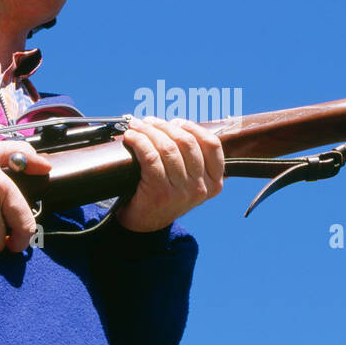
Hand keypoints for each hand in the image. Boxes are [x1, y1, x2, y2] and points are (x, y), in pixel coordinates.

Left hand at [115, 116, 224, 232]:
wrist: (145, 223)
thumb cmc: (166, 195)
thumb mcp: (189, 181)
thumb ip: (193, 159)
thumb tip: (177, 124)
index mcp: (214, 182)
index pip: (212, 145)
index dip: (193, 128)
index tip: (176, 122)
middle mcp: (201, 188)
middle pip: (186, 143)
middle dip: (165, 127)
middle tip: (149, 122)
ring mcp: (182, 191)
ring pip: (167, 148)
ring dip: (148, 131)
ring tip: (137, 127)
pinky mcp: (161, 192)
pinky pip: (150, 157)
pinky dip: (139, 142)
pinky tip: (131, 137)